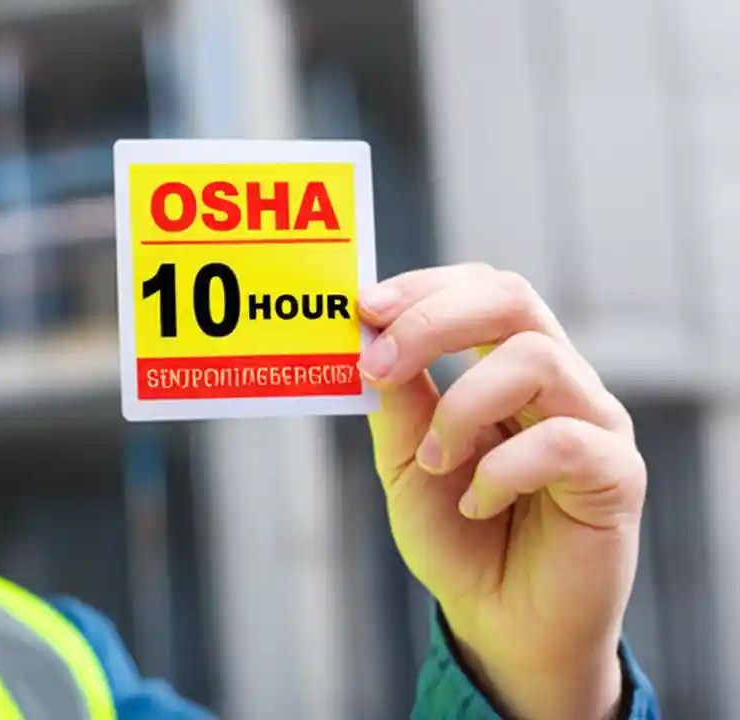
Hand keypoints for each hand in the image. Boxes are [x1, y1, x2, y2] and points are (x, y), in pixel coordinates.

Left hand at [358, 263, 644, 719]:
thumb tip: (368, 334)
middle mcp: (558, 381)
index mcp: (508, 367)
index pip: (482, 290)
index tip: (364, 306)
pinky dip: (502, 469)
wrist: (501, 623)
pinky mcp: (615, 474)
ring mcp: (594, 422)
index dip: (425, 287)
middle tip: (378, 365)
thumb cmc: (458, 537)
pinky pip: (563, 440)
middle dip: (433, 320)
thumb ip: (396, 402)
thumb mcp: (407, 463)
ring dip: (462, 407)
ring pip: (536, 358)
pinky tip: (478, 503)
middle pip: (513, 299)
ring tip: (437, 462)